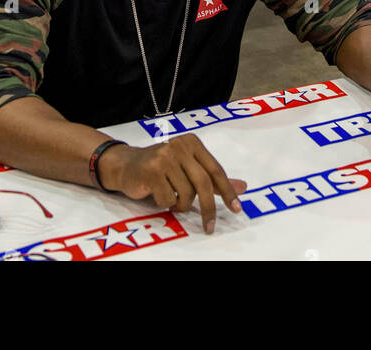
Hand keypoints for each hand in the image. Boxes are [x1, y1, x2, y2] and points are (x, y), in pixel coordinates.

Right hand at [97, 134, 246, 233]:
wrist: (126, 166)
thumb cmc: (161, 168)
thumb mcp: (189, 169)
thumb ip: (214, 178)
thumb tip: (243, 187)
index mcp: (192, 143)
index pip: (215, 169)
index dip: (227, 191)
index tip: (237, 209)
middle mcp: (179, 146)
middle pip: (203, 183)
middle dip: (208, 208)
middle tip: (210, 226)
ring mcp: (164, 157)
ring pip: (185, 194)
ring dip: (180, 205)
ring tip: (171, 198)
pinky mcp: (151, 170)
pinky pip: (168, 199)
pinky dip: (165, 203)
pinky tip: (157, 194)